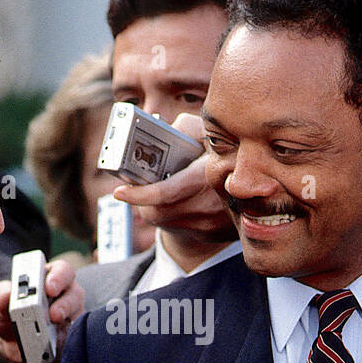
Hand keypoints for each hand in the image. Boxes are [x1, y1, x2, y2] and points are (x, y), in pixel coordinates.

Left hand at [0, 258, 83, 362]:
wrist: (6, 338)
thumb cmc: (7, 311)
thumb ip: (1, 294)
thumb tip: (8, 293)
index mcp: (49, 278)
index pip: (62, 270)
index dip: (59, 277)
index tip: (50, 288)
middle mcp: (64, 294)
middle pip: (75, 294)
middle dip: (65, 304)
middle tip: (53, 314)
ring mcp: (69, 316)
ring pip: (78, 316)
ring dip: (66, 325)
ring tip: (52, 332)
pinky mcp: (68, 336)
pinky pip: (72, 338)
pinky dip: (64, 341)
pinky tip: (53, 345)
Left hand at [111, 114, 230, 236]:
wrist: (241, 185)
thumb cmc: (215, 153)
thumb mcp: (205, 132)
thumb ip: (185, 127)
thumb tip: (164, 135)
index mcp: (208, 172)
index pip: (167, 191)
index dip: (141, 193)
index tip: (120, 192)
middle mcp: (212, 202)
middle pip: (160, 210)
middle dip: (143, 199)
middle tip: (132, 188)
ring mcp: (212, 222)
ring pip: (164, 220)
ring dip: (153, 207)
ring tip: (158, 190)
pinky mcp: (210, 235)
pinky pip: (175, 227)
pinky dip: (167, 215)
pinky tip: (173, 201)